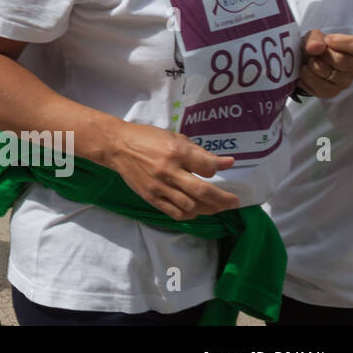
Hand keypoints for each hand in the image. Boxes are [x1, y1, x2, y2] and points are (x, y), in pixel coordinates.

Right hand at [105, 121, 239, 219]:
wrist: (117, 146)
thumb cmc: (147, 138)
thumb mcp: (175, 138)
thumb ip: (200, 152)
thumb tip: (227, 162)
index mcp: (175, 152)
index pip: (207, 167)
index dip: (217, 168)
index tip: (219, 168)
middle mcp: (168, 171)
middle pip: (203, 192)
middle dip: (224, 199)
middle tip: (235, 202)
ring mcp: (159, 187)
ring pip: (191, 206)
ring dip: (209, 209)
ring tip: (217, 207)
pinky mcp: (151, 197)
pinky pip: (175, 213)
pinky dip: (190, 214)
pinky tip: (196, 210)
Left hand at [298, 30, 352, 97]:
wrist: (303, 62)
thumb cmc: (315, 47)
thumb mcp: (314, 37)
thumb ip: (315, 39)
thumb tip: (315, 47)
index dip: (338, 41)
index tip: (327, 40)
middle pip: (340, 60)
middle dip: (322, 54)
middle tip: (316, 53)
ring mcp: (344, 83)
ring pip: (325, 72)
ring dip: (312, 64)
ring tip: (311, 62)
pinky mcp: (330, 92)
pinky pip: (315, 83)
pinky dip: (305, 75)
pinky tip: (307, 71)